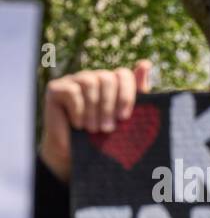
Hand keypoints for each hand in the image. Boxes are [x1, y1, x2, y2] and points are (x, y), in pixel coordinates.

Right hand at [40, 60, 151, 181]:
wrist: (73, 154)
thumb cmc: (102, 137)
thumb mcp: (124, 118)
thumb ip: (137, 93)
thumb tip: (146, 62)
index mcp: (111, 83)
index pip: (123, 74)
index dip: (126, 94)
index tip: (124, 117)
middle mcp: (92, 78)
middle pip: (107, 78)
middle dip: (109, 106)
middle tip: (108, 129)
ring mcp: (73, 80)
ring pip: (89, 82)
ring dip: (94, 110)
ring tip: (94, 129)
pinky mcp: (56, 88)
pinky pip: (72, 91)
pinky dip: (78, 111)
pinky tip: (78, 124)